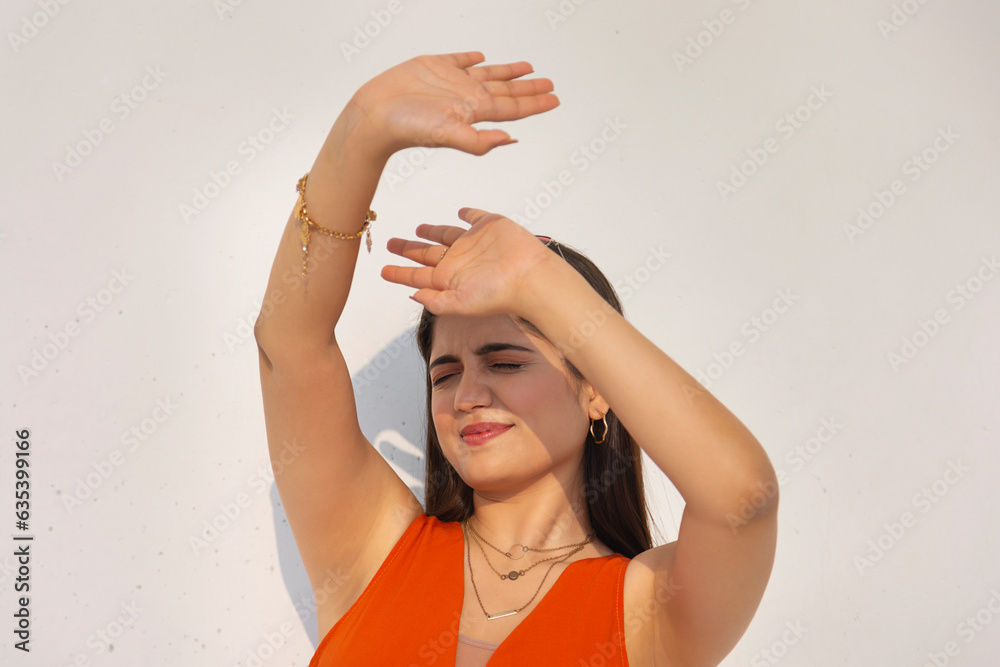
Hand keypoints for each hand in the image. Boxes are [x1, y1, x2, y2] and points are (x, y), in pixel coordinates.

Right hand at [347, 51, 558, 157]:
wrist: (374, 115)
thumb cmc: (407, 128)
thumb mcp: (448, 134)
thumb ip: (478, 140)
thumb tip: (511, 139)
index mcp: (474, 112)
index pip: (514, 108)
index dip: (536, 104)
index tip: (555, 99)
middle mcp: (466, 97)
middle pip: (506, 92)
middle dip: (529, 89)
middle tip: (550, 84)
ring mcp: (451, 81)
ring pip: (488, 75)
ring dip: (509, 73)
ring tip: (528, 68)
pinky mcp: (432, 67)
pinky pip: (458, 60)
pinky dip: (471, 58)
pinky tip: (480, 56)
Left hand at [381, 209, 557, 316]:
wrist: (529, 276)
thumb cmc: (498, 294)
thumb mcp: (460, 303)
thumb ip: (435, 301)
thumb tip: (411, 294)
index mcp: (449, 279)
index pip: (417, 276)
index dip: (399, 273)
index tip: (382, 270)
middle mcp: (459, 260)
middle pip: (426, 254)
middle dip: (408, 250)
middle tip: (391, 244)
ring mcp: (474, 242)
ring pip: (446, 235)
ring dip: (431, 232)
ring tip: (418, 229)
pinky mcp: (489, 226)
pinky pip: (474, 217)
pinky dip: (467, 213)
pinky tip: (460, 211)